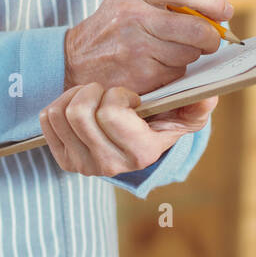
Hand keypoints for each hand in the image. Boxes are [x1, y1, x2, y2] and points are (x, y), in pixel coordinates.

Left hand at [39, 83, 218, 177]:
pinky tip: (79, 107)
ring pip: (61, 113)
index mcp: (141, 153)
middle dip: (94, 90)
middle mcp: (110, 166)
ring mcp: (84, 166)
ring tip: (94, 97)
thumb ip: (198, 105)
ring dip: (76, 94)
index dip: (119, 95)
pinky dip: (60, 103)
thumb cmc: (160, 121)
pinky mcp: (64, 161)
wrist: (136, 141)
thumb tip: (208, 97)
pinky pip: (47, 120)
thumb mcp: (186, 113)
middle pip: (80, 112)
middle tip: (107, 92)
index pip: (111, 113)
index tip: (131, 98)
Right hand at [64, 0, 232, 95]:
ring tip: (169, 51)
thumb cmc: (116, 26)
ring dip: (190, 56)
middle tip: (209, 39)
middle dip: (211, 37)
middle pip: (196, 27)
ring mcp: (136, 47)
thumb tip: (219, 12)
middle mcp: (133, 15)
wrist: (75, 60)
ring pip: (189, 54)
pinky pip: (176, 74)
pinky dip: (174, 72)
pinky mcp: (139, 75)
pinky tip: (157, 66)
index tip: (224, 11)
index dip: (214, 2)